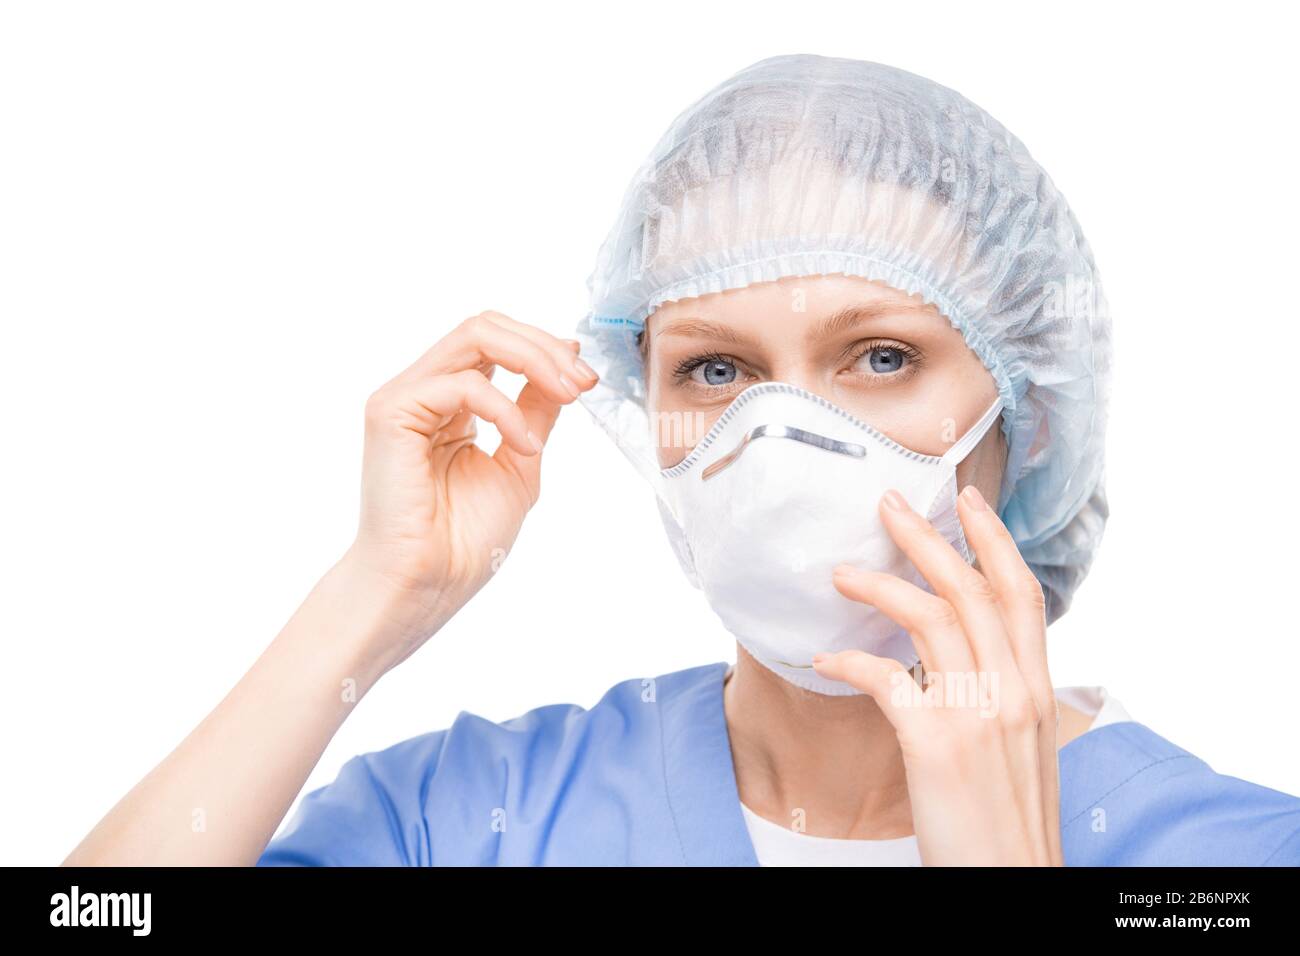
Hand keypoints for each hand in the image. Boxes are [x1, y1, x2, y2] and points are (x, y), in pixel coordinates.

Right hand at [340, 310, 597, 672]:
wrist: (427, 585)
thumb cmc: (463, 540)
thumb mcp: (520, 461)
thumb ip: (537, 410)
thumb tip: (567, 361)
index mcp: (451, 401)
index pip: (497, 343)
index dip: (547, 349)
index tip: (587, 378)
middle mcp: (423, 390)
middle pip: (486, 326)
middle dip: (544, 346)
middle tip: (581, 382)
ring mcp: (404, 398)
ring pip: (474, 336)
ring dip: (533, 359)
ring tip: (567, 395)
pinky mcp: (391, 413)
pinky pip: (460, 384)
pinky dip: (505, 408)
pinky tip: (523, 445)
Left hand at [811, 485, 1061, 865]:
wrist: (1013, 882)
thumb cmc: (1010, 822)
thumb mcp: (1025, 750)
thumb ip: (1004, 697)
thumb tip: (967, 662)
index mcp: (1038, 692)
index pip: (1022, 596)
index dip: (995, 541)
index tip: (969, 501)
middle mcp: (1014, 693)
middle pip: (972, 590)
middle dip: (928, 538)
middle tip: (888, 504)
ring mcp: (977, 716)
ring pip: (930, 618)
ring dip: (880, 586)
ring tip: (841, 575)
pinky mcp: (936, 745)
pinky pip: (886, 679)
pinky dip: (850, 662)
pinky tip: (825, 661)